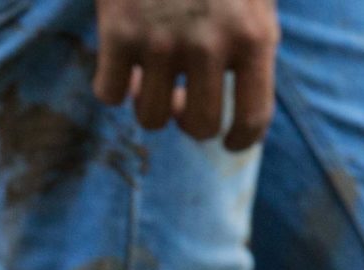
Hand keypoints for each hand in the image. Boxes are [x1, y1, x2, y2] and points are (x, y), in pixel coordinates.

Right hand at [93, 0, 278, 147]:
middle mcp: (210, 45)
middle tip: (180, 99)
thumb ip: (251, 45)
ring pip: (149, 119)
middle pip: (198, 127)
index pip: (253, 119)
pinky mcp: (119, 32)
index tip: (228, 142)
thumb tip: (236, 109)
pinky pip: (109, 94)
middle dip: (188, 121)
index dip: (240, 141)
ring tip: (150, 78)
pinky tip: (121, 64)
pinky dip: (113, 85)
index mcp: (255, 36)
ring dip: (148, 105)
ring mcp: (162, 41)